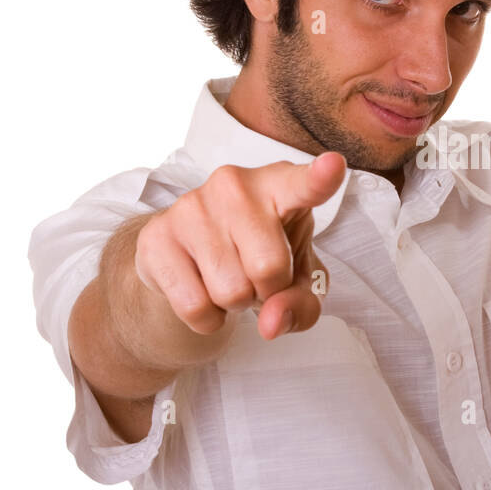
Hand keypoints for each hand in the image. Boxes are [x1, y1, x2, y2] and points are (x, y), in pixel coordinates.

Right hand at [135, 152, 347, 341]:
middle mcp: (235, 185)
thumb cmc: (258, 257)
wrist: (189, 257)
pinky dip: (207, 318)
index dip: (320, 178)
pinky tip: (202, 290)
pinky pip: (195, 307)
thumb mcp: (297, 280)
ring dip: (235, 304)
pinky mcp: (157, 236)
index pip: (304, 183)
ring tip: (228, 278)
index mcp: (280, 185)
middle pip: (269, 269)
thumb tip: (271, 323)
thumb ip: (302, 303)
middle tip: (254, 276)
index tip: (333, 166)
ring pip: (231, 292)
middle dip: (267, 291)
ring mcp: (192, 206)